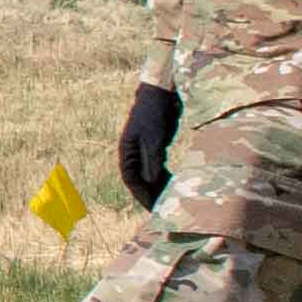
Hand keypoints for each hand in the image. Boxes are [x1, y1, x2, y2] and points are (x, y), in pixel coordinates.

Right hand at [115, 82, 178, 210]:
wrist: (160, 92)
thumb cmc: (155, 114)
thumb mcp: (155, 140)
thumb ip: (152, 163)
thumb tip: (152, 185)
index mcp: (127, 152)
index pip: (131, 180)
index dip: (142, 195)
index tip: (153, 207)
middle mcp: (132, 153)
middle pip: (139, 179)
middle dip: (150, 194)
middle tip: (162, 209)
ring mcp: (142, 149)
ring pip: (149, 174)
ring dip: (157, 187)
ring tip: (169, 199)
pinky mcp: (153, 146)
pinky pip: (156, 167)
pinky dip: (164, 176)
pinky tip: (174, 183)